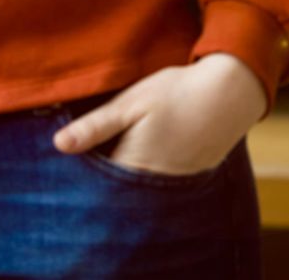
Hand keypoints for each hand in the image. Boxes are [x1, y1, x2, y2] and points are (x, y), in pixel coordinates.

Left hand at [50, 54, 266, 175]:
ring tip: (109, 159)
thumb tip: (58, 145)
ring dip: (121, 182)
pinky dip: (143, 179)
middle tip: (81, 165)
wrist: (230, 94)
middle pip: (115, 194)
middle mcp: (153, 185)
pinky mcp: (188, 181)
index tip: (60, 170)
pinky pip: (156, 187)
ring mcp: (174, 186)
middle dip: (98, 184)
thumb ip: (95, 126)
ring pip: (136, 192)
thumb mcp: (130, 103)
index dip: (77, 178)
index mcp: (133, 166)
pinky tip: (137, 161)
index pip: (94, 186)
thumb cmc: (175, 93)